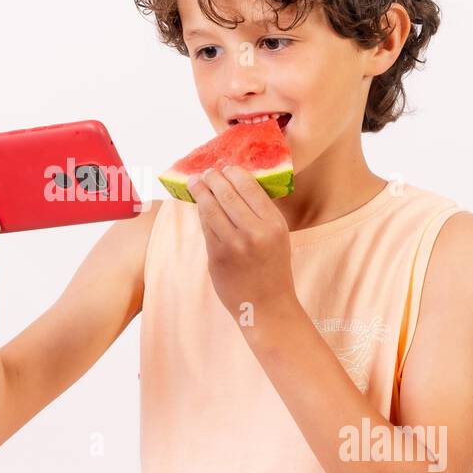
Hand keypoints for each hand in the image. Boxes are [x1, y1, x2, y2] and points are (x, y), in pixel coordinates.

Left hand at [188, 165, 297, 323]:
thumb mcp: (278, 236)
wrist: (267, 306)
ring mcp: (233, 244)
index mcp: (274, 223)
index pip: (249, 187)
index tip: (226, 167)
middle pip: (226, 194)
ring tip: (194, 182)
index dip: (234, 173)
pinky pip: (205, 227)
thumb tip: (235, 185)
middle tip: (206, 171)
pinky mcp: (216, 256)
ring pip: (211, 209)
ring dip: (200, 192)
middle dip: (213, 178)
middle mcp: (254, 232)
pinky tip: (199, 205)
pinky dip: (201, 213)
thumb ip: (259, 213)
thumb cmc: (273, 268)